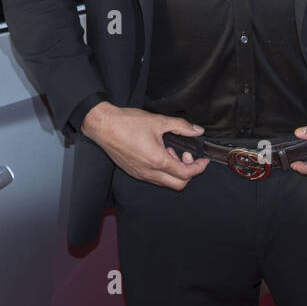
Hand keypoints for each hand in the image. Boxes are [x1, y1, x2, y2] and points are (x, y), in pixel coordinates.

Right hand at [81, 102, 208, 189]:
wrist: (103, 126)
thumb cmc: (127, 123)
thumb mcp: (159, 121)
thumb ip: (181, 126)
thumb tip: (197, 131)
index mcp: (157, 161)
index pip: (186, 174)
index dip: (198, 168)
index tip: (203, 160)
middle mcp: (149, 172)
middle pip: (178, 184)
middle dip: (188, 172)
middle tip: (186, 155)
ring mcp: (140, 174)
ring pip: (165, 183)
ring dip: (174, 171)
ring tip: (171, 151)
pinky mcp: (134, 172)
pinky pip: (154, 179)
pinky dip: (163, 171)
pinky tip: (159, 153)